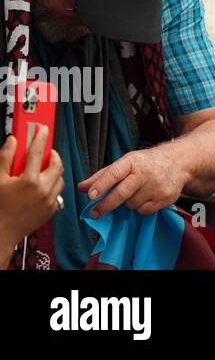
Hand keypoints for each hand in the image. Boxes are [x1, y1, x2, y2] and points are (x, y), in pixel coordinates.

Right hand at [0, 128, 65, 254]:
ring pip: (60, 178)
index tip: (42, 129)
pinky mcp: (51, 209)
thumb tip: (12, 142)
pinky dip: (53, 185)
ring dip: (53, 171)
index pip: (38, 152)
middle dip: (52, 155)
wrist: (0, 234)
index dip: (40, 137)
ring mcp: (49, 200)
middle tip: (44, 151)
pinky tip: (41, 185)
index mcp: (29, 181)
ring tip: (41, 169)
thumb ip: (5, 158)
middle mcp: (43, 190)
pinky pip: (58, 192)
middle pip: (56, 164)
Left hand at [79, 146, 185, 217]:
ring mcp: (157, 186)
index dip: (101, 185)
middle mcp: (146, 173)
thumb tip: (81, 188)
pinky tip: (146, 197)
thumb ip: (103, 176)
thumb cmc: (146, 163)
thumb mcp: (125, 163)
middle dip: (106, 205)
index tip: (90, 196)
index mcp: (133, 161)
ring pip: (132, 205)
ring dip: (128, 204)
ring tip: (134, 194)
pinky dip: (141, 207)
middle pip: (122, 193)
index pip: (114, 173)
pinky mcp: (166, 198)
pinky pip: (144, 211)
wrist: (178, 162)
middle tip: (95, 213)